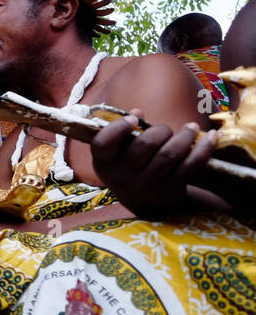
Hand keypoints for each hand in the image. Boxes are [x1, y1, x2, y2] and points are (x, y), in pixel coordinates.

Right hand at [90, 114, 215, 218]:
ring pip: (169, 154)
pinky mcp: (171, 189)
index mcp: (105, 163)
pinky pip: (190, 166)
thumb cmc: (130, 168)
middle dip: (160, 131)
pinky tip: (211, 137)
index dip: (118, 128)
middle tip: (165, 130)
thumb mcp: (118, 154)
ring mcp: (148, 184)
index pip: (103, 143)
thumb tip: (137, 112)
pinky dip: (203, 149)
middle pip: (144, 145)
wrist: (145, 203)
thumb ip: (124, 132)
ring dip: (184, 136)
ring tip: (191, 127)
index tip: (134, 119)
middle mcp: (123, 175)